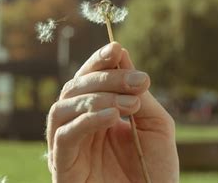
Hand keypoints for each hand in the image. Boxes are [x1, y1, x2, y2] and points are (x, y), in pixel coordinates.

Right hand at [46, 42, 178, 182]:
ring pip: (63, 107)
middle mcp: (77, 126)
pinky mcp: (62, 166)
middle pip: (75, 88)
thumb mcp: (155, 125)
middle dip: (106, 78)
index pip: (88, 79)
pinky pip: (65, 135)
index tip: (117, 48)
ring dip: (97, 97)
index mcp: (96, 114)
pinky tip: (112, 116)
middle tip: (139, 81)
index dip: (98, 61)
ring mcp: (66, 146)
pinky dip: (87, 120)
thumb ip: (138, 93)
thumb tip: (121, 53)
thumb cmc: (155, 172)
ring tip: (129, 104)